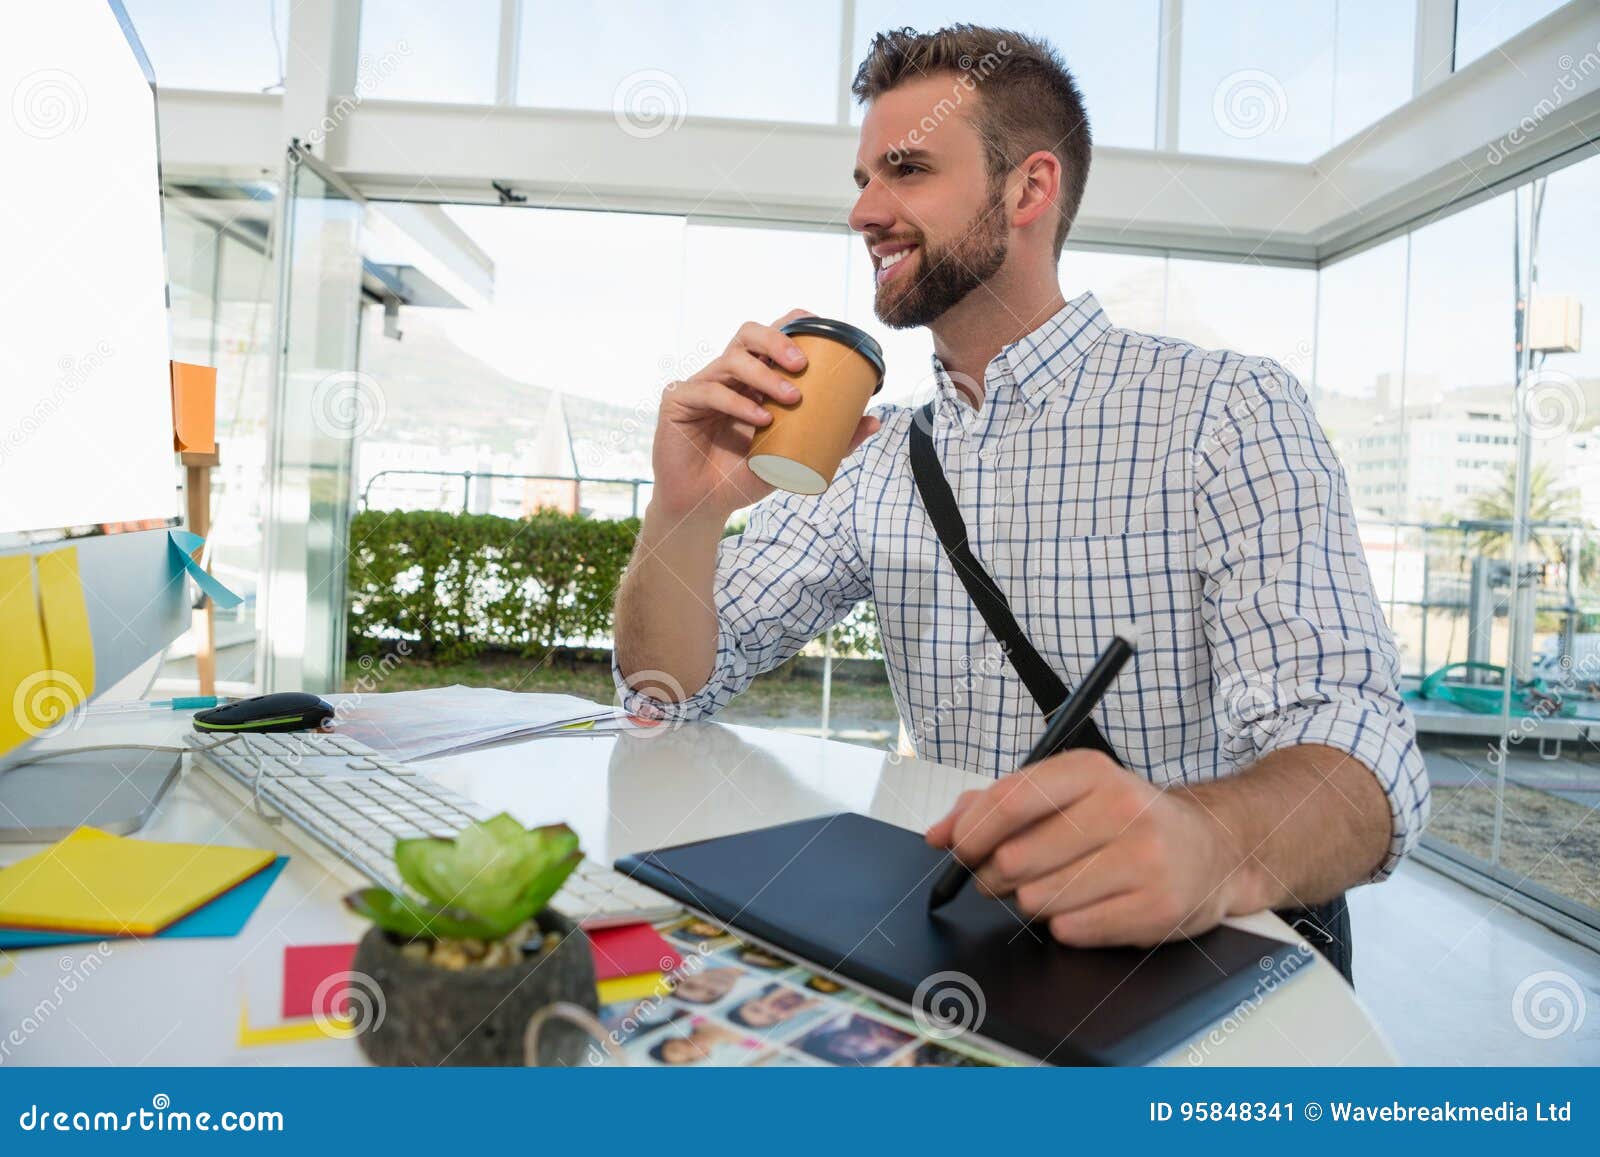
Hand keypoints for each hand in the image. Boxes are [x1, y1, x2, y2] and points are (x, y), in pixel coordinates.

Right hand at [650, 308, 880, 522]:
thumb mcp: (793, 459)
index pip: (772, 335)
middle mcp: (727, 374)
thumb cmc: (744, 475)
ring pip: (732, 359)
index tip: (825, 333)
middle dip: (778, 340)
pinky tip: (759, 419)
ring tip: (791, 398)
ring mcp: (701, 384)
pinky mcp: (678, 401)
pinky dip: (738, 403)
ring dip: (765, 375)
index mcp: (752, 377)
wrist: (702, 506)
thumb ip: (831, 440)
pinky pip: (710, 391)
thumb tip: (874, 421)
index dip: (794, 324)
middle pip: (749, 334)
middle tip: (803, 364)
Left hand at [925, 750, 1248, 947]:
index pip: (1011, 800)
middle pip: (1016, 859)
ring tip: (1054, 889)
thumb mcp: (1068, 794)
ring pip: (1039, 900)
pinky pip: (1072, 931)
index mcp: (1090, 771)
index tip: (957, 849)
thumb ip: (996, 806)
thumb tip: (938, 834)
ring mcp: (1144, 859)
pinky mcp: (1157, 907)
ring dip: (1031, 903)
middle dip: (994, 876)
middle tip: (1000, 878)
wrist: (1211, 849)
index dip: (971, 832)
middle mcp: (1121, 808)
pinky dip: (1065, 926)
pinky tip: (1087, 907)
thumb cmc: (1124, 821)